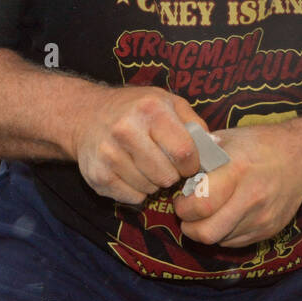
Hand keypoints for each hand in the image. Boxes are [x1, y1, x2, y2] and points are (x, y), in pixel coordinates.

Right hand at [71, 88, 200, 204]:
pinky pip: (133, 198)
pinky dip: (137, 191)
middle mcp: (126, 129)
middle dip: (172, 174)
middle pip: (167, 176)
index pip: (184, 153)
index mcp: (150, 109)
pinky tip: (131, 172)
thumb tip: (215, 148)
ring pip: (150, 189)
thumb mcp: (167, 102)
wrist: (86, 116)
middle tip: (165, 164)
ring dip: (154, 182)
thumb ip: (194, 123)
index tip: (187, 162)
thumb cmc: (136, 109)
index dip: (192, 164)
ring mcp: (109, 154)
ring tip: (146, 165)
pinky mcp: (98, 176)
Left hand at [172, 124, 301, 246]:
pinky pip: (234, 242)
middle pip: (208, 232)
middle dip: (189, 226)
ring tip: (206, 213)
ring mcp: (262, 218)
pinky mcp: (268, 230)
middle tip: (187, 214)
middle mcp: (251, 198)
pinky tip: (225, 215)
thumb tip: (172, 168)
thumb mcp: (227, 139)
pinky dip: (223, 233)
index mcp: (237, 171)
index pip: (201, 205)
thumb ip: (200, 156)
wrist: (301, 158)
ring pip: (220, 240)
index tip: (181, 199)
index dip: (183, 207)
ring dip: (206, 230)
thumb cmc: (259, 144)